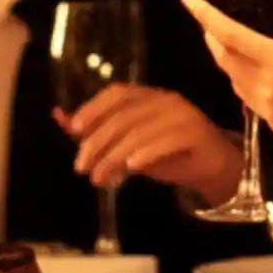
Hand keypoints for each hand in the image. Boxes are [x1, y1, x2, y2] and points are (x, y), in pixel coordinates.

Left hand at [53, 85, 242, 204]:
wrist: (213, 167)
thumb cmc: (168, 153)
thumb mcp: (127, 145)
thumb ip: (96, 132)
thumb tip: (59, 117)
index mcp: (148, 96)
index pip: (116, 94)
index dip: (93, 109)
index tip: (73, 131)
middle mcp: (165, 99)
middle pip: (124, 115)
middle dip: (97, 142)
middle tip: (82, 168)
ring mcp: (183, 114)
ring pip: (140, 131)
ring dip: (114, 156)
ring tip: (100, 178)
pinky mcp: (197, 133)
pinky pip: (167, 140)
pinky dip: (146, 153)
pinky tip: (131, 167)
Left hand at [180, 0, 272, 170]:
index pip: (229, 35)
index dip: (204, 16)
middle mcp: (267, 89)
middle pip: (225, 58)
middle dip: (212, 35)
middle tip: (210, 15)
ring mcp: (268, 112)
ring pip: (233, 79)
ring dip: (228, 57)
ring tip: (233, 38)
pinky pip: (248, 96)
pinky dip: (244, 77)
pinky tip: (260, 68)